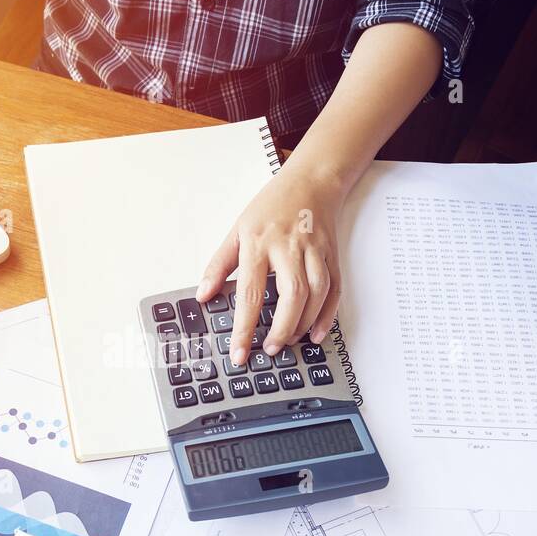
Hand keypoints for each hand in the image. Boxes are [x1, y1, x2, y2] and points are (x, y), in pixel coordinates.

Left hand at [197, 167, 344, 367]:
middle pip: (291, 295)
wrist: (311, 181)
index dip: (244, 327)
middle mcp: (289, 247)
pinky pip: (334, 289)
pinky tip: (317, 333)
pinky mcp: (332, 255)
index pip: (250, 292)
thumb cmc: (271, 207)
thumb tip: (203, 295)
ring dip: (304, 324)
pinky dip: (327, 315)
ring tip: (288, 341)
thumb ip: (219, 265)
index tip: (239, 353)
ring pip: (316, 294)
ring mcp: (314, 250)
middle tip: (269, 350)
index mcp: (259, 242)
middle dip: (281, 329)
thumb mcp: (236, 231)